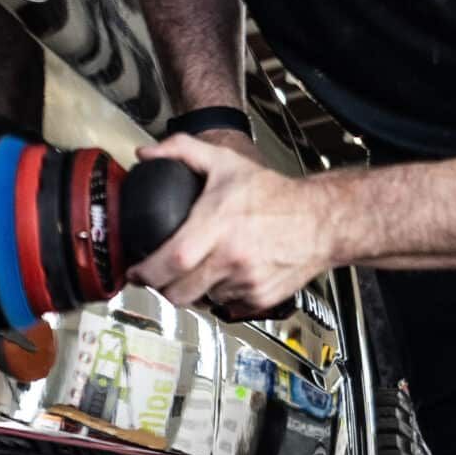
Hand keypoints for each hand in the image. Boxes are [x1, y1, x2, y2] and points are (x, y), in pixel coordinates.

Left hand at [129, 134, 342, 312]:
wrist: (320, 220)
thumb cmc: (274, 194)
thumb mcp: (225, 161)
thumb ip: (182, 150)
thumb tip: (147, 154)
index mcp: (219, 224)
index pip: (172, 261)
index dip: (146, 272)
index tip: (135, 271)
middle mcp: (232, 257)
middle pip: (179, 292)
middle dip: (161, 287)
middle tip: (158, 274)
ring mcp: (247, 281)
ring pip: (201, 299)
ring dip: (192, 289)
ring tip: (195, 270)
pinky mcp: (260, 298)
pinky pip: (225, 305)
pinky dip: (217, 294)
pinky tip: (222, 274)